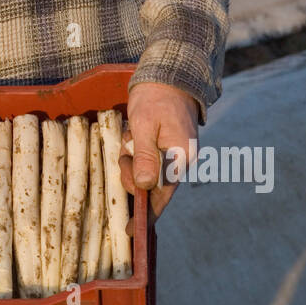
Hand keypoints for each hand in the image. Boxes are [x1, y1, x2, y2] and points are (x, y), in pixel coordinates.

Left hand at [118, 82, 198, 230]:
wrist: (168, 74)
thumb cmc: (155, 98)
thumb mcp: (145, 126)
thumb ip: (145, 157)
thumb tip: (146, 187)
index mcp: (180, 157)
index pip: (163, 194)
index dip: (147, 213)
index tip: (131, 230)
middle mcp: (180, 160)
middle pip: (151, 185)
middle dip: (132, 175)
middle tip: (125, 154)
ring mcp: (173, 154)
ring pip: (145, 171)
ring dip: (132, 160)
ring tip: (131, 136)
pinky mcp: (165, 146)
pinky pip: (145, 158)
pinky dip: (135, 151)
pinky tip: (133, 135)